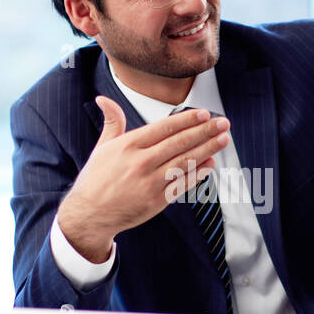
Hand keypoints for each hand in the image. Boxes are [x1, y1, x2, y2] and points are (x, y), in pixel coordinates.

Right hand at [56, 96, 230, 261]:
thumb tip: (103, 99)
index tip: (204, 113)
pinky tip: (210, 164)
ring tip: (223, 139)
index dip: (187, 120)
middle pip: (180, 143)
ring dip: (207, 150)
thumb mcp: (102, 147)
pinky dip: (198, 174)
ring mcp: (150, 182)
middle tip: (223, 123)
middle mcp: (141, 162)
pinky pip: (182, 184)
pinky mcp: (157, 201)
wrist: (90, 214)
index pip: (165, 127)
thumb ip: (112, 122)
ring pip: (185, 162)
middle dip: (205, 131)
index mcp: (129, 145)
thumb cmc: (96, 179)